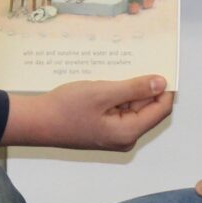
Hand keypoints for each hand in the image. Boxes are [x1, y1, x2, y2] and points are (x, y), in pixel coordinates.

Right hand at [1, 76, 173, 150]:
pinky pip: (119, 111)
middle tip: (133, 64)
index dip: (164, 88)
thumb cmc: (65, 109)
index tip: (160, 66)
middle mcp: (125, 138)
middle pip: (147, 109)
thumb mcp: (103, 93)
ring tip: (114, 73)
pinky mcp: (104, 130)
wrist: (37, 123)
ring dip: (128, 90)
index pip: (161, 109)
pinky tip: (105, 83)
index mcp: (128, 132)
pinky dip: (117, 96)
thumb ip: (135, 88)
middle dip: (144, 87)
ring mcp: (114, 135)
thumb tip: (161, 83)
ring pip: (132, 108)